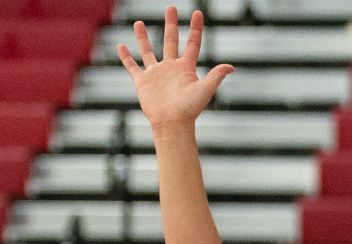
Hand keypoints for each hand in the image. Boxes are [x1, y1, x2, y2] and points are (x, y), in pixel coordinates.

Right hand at [118, 7, 234, 132]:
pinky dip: (126, 57)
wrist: (172, 124)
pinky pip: (132, 67)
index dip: (195, 28)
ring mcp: (156, 74)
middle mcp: (171, 68)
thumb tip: (231, 67)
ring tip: (138, 23)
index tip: (197, 13)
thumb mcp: (204, 90)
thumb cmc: (189, 109)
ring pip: (148, 51)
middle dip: (171, 24)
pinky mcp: (143, 82)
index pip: (192, 43)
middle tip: (171, 8)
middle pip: (171, 40)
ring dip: (143, 37)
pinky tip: (120, 46)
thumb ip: (215, 76)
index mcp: (186, 67)